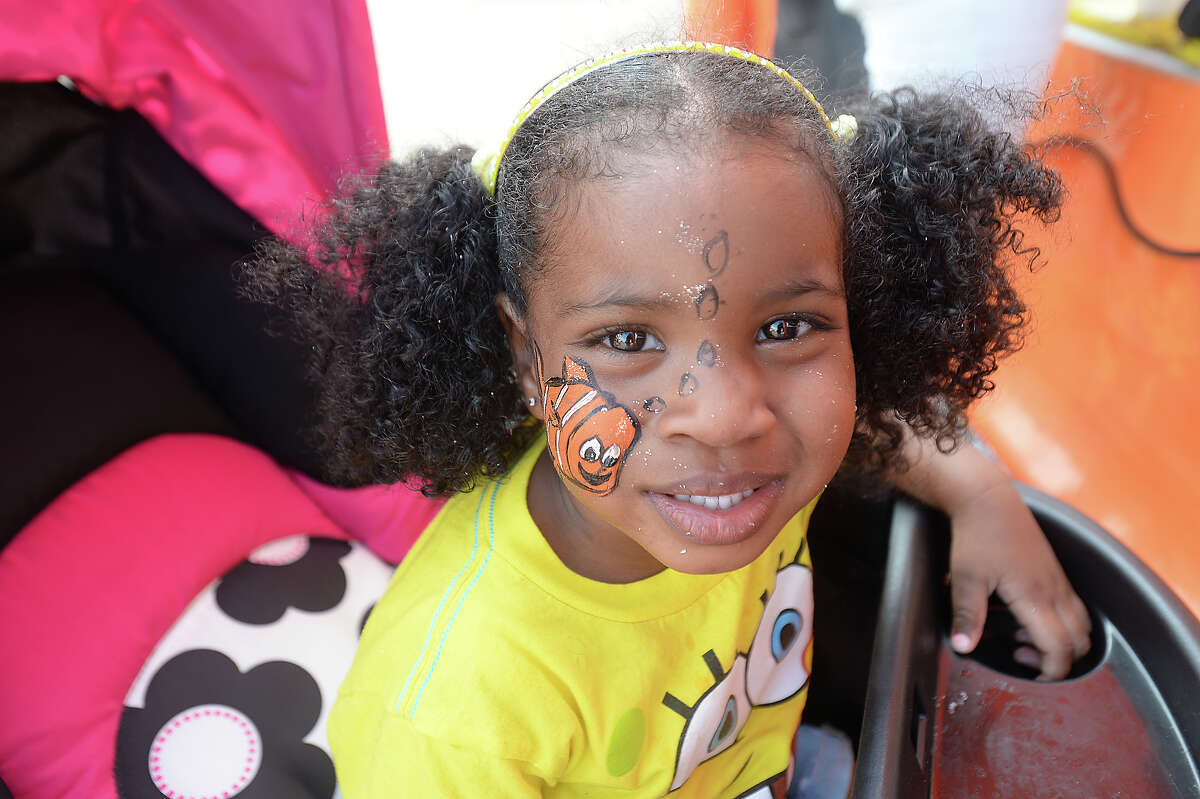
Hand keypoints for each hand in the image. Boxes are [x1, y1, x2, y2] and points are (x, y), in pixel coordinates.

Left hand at [946, 479, 1091, 679]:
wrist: (987, 498)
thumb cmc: (976, 536)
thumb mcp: (965, 579)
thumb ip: (966, 616)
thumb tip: (963, 647)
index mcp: (1035, 597)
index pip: (1060, 648)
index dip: (1052, 671)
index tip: (1031, 675)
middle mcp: (1054, 589)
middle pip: (1080, 640)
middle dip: (1058, 659)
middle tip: (1022, 655)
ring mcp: (1058, 578)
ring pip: (1081, 622)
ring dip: (1062, 639)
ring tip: (1022, 636)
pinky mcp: (1054, 569)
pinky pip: (1072, 604)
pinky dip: (1060, 620)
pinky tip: (1025, 613)